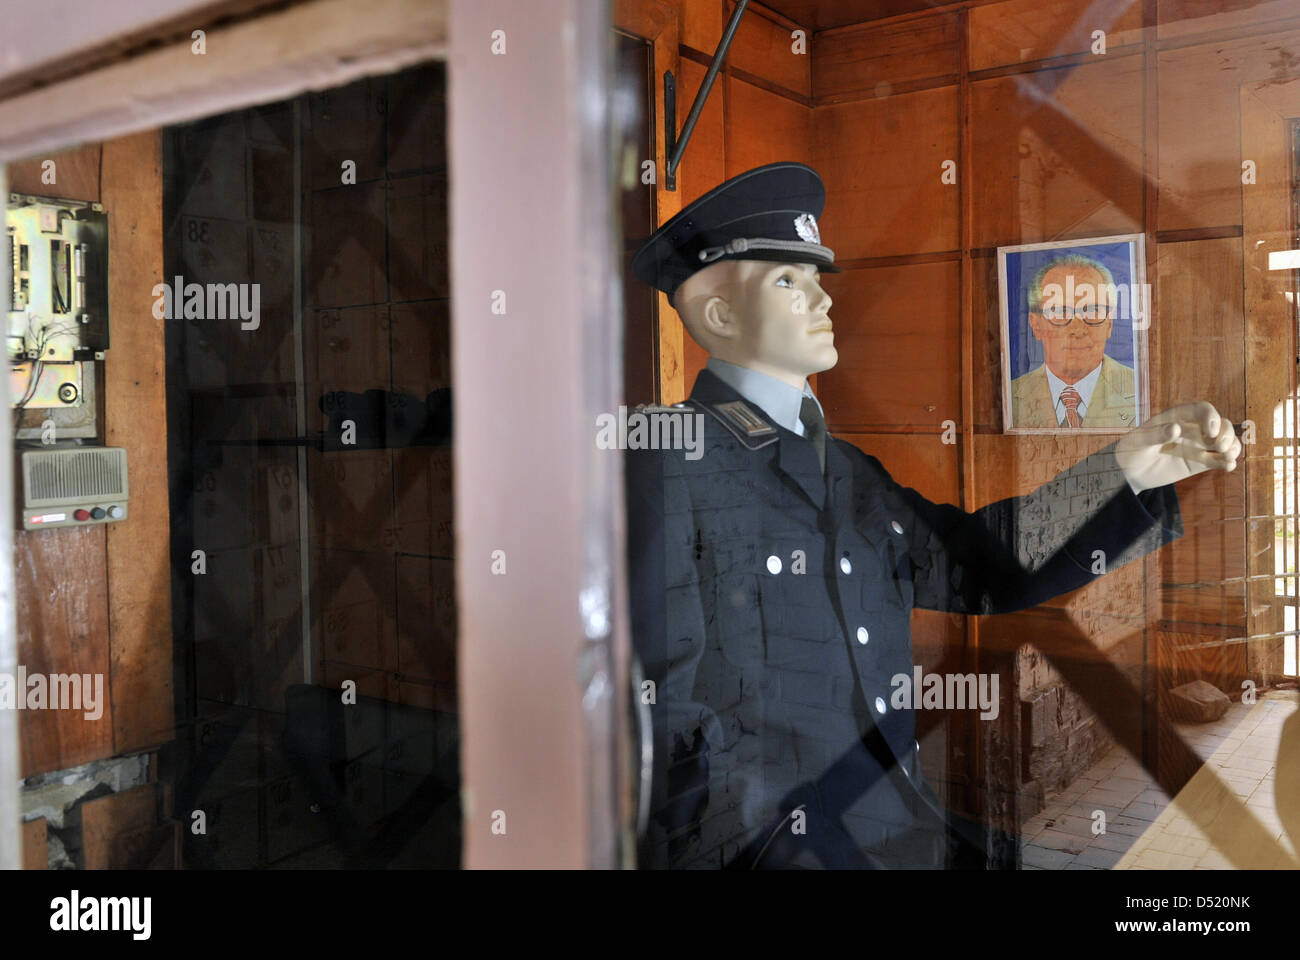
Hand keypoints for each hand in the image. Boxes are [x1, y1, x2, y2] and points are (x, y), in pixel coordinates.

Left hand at [1114, 401, 1241, 493]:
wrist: (1128, 473)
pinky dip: (1227, 462)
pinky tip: (1228, 466)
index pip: (1202, 409)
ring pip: (1225, 441)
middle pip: (1220, 424)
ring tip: (1228, 457)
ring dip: (1233, 446)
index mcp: (1177, 417)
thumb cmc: (1130, 451)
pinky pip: (1219, 460)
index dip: (1211, 417)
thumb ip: (1155, 435)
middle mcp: (1191, 429)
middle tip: (1220, 446)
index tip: (1210, 431)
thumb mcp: (1138, 442)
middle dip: (1226, 433)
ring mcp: (1197, 446)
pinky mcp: (1199, 463)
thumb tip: (1175, 428)